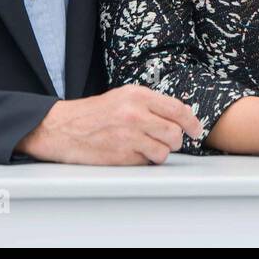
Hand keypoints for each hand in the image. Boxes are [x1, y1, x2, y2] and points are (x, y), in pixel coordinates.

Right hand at [16, 84, 202, 164]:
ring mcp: (128, 136)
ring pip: (164, 151)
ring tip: (148, 147)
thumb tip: (181, 113)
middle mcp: (135, 115)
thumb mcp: (124, 97)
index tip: (195, 129)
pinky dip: (144, 160)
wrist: (62, 128)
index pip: (177, 109)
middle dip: (176, 140)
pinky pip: (146, 162)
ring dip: (160, 152)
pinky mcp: (121, 156)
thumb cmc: (95, 113)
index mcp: (138, 96)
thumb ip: (152, 103)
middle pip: (174, 133)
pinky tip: (132, 152)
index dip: (191, 121)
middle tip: (169, 141)